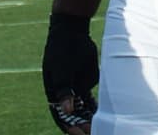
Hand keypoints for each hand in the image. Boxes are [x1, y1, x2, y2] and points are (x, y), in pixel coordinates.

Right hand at [42, 13, 98, 133]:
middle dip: (81, 125)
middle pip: (73, 115)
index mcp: (54, 92)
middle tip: (92, 131)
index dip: (68, 125)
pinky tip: (103, 115)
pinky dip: (95, 108)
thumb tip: (66, 109)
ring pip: (83, 110)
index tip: (78, 132)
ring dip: (89, 119)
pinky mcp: (85, 83)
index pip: (61, 115)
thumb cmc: (62, 51)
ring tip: (99, 127)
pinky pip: (90, 100)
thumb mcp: (62, 70)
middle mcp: (64, 94)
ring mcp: (75, 89)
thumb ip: (64, 90)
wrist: (72, 33)